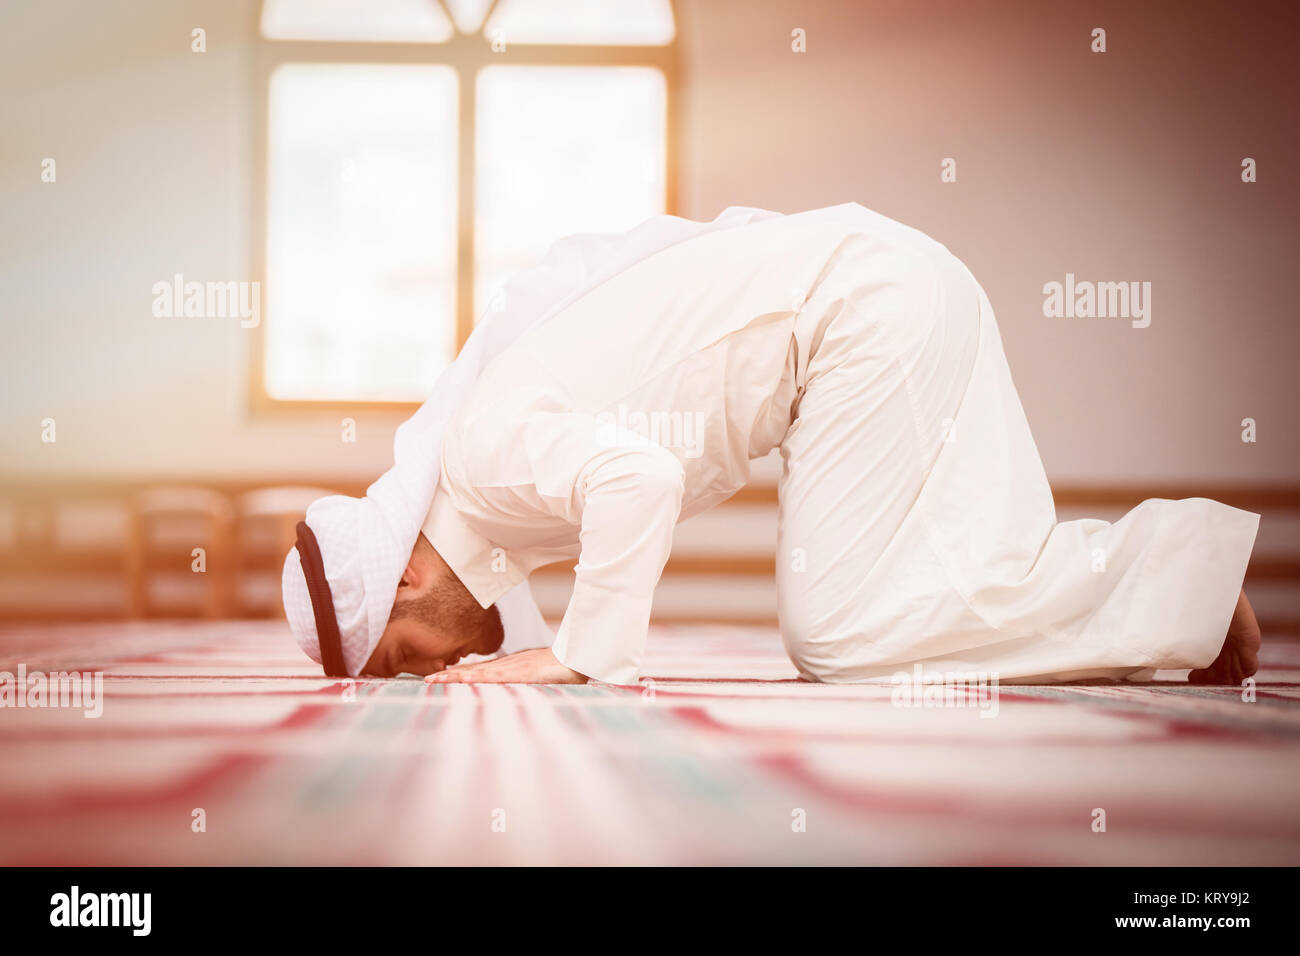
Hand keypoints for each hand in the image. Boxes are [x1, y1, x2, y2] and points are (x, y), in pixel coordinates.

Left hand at [424, 647, 587, 684]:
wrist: (579, 656)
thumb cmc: (563, 667)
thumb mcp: (540, 677)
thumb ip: (527, 682)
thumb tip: (517, 689)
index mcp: (510, 668)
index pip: (479, 671)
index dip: (458, 674)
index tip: (439, 678)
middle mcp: (508, 666)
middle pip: (473, 670)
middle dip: (449, 675)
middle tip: (426, 680)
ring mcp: (513, 668)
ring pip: (478, 672)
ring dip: (455, 677)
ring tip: (435, 680)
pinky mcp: (521, 672)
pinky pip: (495, 676)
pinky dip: (477, 678)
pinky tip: (463, 681)